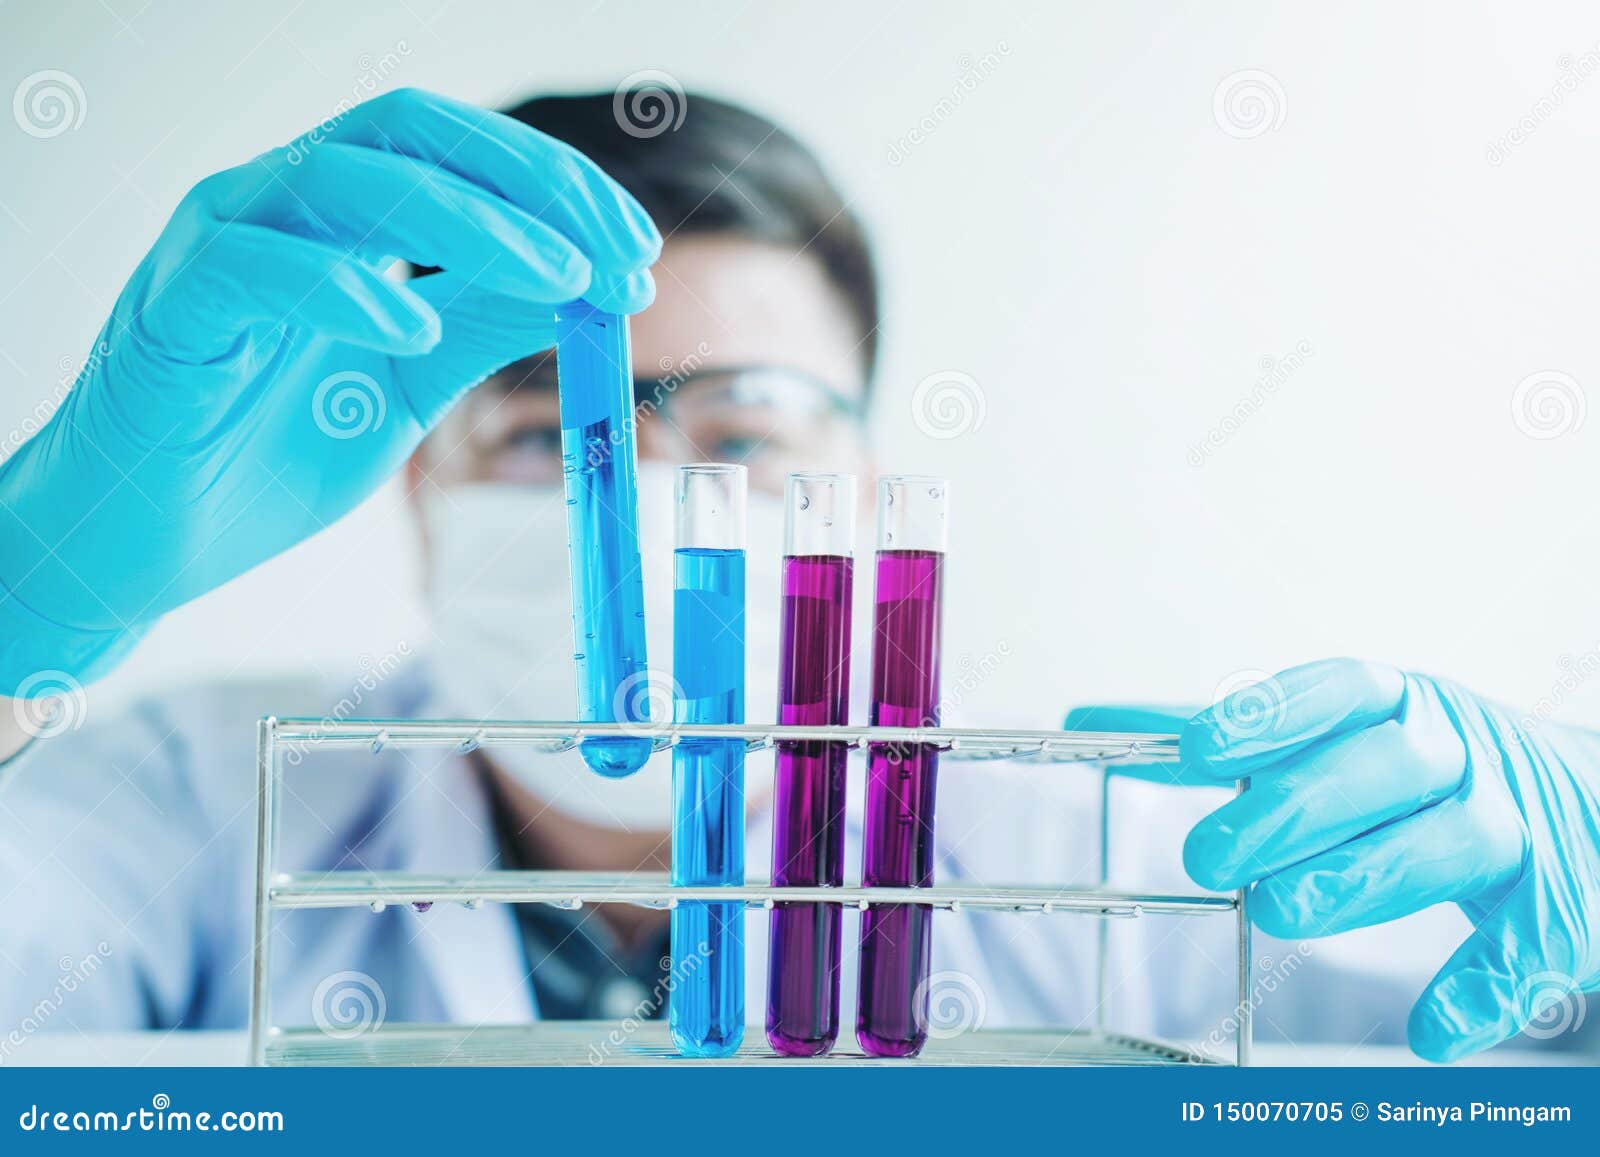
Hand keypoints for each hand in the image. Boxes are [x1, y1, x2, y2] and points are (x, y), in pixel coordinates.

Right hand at [0, 88, 659, 689]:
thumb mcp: (407, 388)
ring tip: (557, 280)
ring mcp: (220, 244)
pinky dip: (340, 290)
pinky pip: (253, 267)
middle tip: (616, 255)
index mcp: (342, 219)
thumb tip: (584, 287)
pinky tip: (412, 330)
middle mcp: (281, 206)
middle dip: (532, 187)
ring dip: (469, 225)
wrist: (150, 542)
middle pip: (413, 137)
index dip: (557, 189)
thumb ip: (480, 327)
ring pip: (346, 181)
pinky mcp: (172, 305)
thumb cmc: (264, 453)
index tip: (638, 253)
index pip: (459, 156)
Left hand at [1182, 658, 1599, 1060]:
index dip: (1269, 716)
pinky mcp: (1558, 906)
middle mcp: (1459, 755)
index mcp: (1399, 705)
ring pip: (1444, 846)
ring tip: (1275, 913)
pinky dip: (1482, 990)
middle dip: (1292, 809)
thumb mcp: (1340, 736)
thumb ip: (1229, 741)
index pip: (1337, 690)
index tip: (1197, 750)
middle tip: (1207, 857)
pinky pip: (1529, 949)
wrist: (1587, 802)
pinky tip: (1431, 1031)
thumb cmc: (1422, 770)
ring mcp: (1512, 827)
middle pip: (1379, 769)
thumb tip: (1096, 723)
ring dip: (1360, 880)